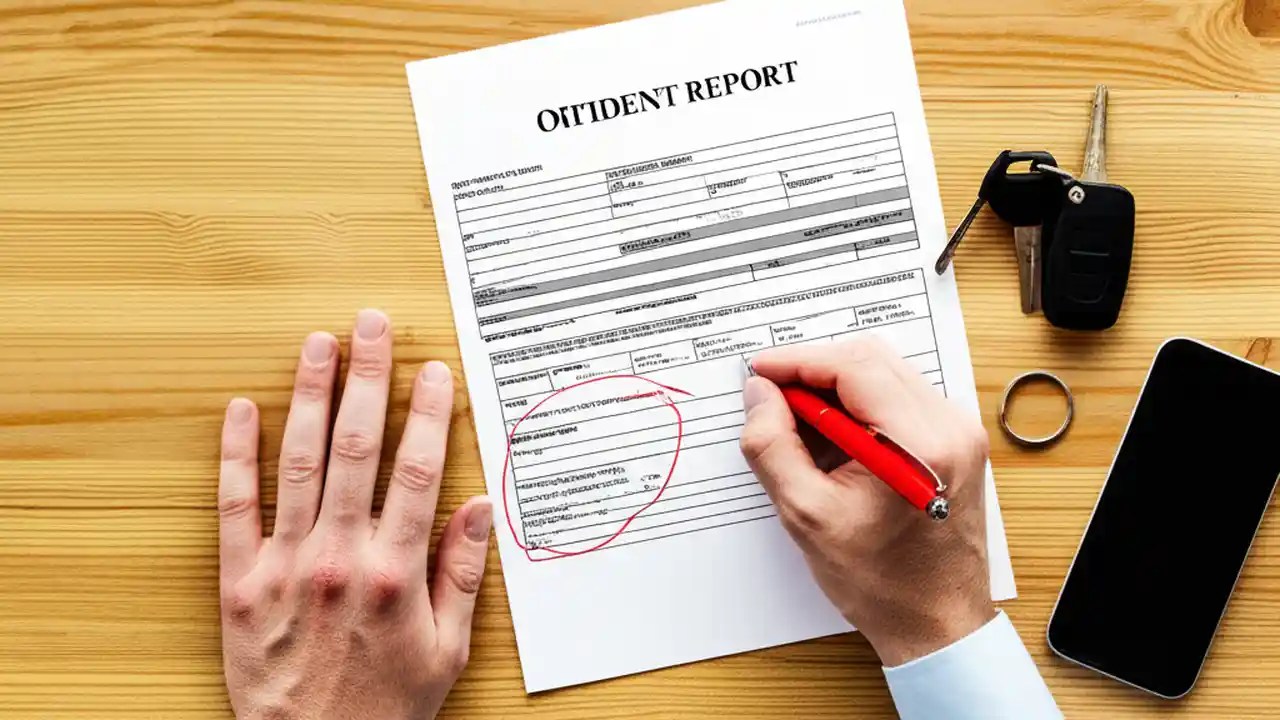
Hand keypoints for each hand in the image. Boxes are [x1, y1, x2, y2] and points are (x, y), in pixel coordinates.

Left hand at [217, 309, 490, 719]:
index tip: (432, 371)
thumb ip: (460, 575)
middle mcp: (339, 558)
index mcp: (395, 574)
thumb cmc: (384, 709)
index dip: (427, 414)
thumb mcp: (446, 651)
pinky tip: (241, 411)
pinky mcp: (239, 584)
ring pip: (298, 463)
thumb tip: (474, 508)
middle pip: (356, 449)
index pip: (417, 472)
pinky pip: (234, 507)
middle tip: (369, 326)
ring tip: (316, 345)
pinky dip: (236, 456)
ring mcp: (285, 566)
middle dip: (366, 379)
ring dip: (307, 397)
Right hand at [739, 338, 993, 666]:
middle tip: (771, 396)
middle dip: (814, 369)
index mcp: (919, 443)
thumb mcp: (807, 516)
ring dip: (836, 386)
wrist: (938, 623)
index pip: (853, 367)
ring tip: (798, 422)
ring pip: (886, 373)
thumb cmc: (881, 582)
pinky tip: (833, 436)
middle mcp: (949, 427)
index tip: (760, 372)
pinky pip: (900, 397)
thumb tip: (758, 395)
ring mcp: (958, 432)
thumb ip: (773, 446)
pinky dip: (859, 404)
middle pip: (872, 360)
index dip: (798, 361)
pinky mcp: (956, 441)